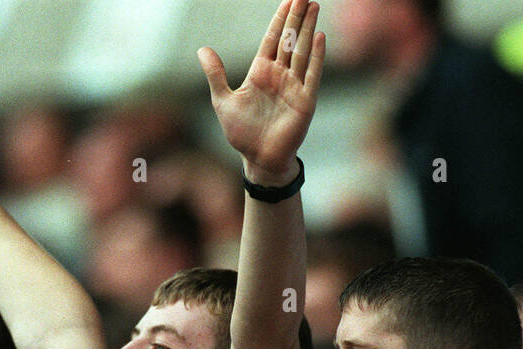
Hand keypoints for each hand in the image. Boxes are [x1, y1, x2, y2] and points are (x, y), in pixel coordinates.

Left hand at [199, 0, 324, 185]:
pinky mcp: (305, 100)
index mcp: (260, 72)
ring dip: (308, 29)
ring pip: (302, 51)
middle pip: (289, 40)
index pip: (272, 39)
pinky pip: (312, 74)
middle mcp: (279, 76)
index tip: (287, 0)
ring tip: (313, 6)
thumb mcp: (222, 101)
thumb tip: (202, 49)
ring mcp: (294, 86)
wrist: (259, 159)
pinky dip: (316, 56)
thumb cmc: (242, 133)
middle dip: (296, 17)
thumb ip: (215, 75)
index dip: (279, 20)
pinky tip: (319, 37)